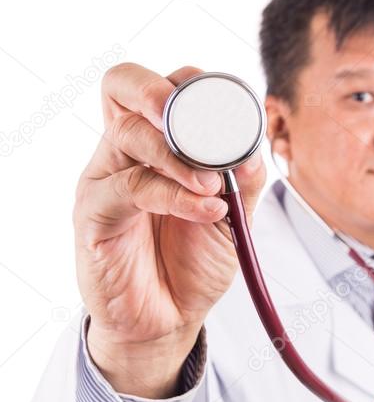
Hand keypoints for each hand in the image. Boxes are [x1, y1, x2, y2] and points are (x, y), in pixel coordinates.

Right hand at [74, 63, 264, 396]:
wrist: (171, 318)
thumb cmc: (195, 259)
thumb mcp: (237, 212)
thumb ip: (245, 176)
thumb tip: (252, 145)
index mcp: (159, 140)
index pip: (162, 85)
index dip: (193, 83)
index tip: (232, 110)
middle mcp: (126, 150)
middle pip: (123, 84)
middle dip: (162, 92)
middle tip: (202, 124)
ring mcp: (105, 178)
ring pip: (130, 134)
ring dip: (183, 157)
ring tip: (215, 187)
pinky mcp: (95, 214)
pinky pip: (131, 188)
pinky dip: (177, 196)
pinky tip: (208, 211)